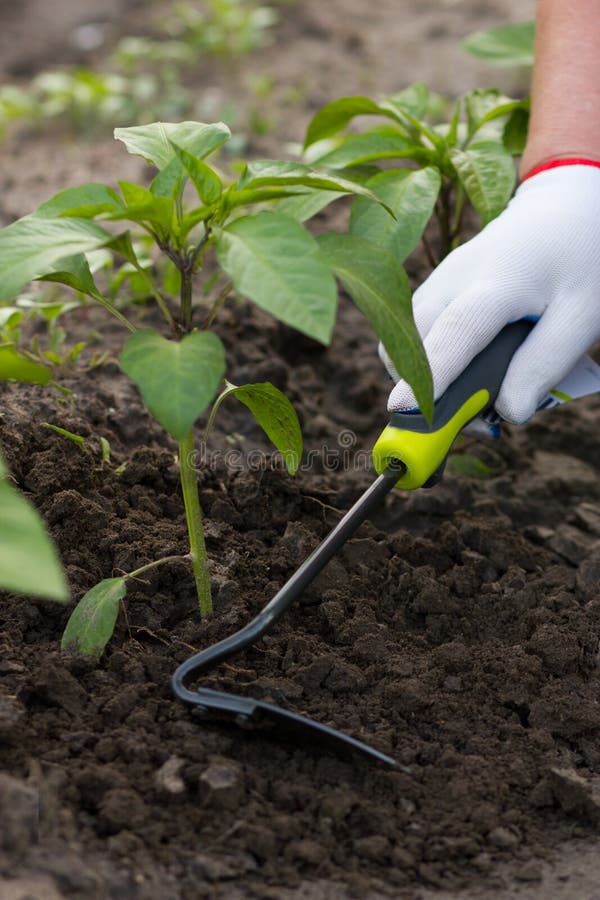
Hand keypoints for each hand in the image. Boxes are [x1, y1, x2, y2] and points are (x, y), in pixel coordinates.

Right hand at [383, 164, 599, 422]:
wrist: (562, 208)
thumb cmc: (579, 260)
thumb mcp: (583, 315)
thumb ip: (545, 363)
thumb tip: (507, 412)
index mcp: (498, 283)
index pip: (456, 333)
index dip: (429, 374)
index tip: (400, 409)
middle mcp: (454, 279)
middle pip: (414, 345)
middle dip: (429, 392)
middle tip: (478, 419)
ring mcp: (437, 282)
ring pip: (406, 343)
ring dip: (428, 379)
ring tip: (477, 395)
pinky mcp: (433, 289)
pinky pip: (414, 335)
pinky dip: (430, 362)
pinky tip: (468, 369)